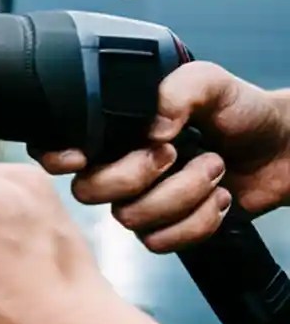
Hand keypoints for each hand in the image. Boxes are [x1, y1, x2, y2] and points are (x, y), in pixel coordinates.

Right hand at [33, 61, 289, 252]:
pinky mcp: (169, 230)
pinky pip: (161, 242)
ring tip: (214, 167)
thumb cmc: (241, 111)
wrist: (282, 148)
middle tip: (174, 151)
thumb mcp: (209, 82)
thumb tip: (151, 130)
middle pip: (89, 192)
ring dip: (182, 194)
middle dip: (135, 174)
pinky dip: (198, 222)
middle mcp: (118, 167)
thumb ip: (176, 91)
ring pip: (130, 219)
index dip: (57, 158)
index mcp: (113, 131)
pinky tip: (219, 197)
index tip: (82, 155)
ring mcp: (142, 202)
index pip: (57, 149)